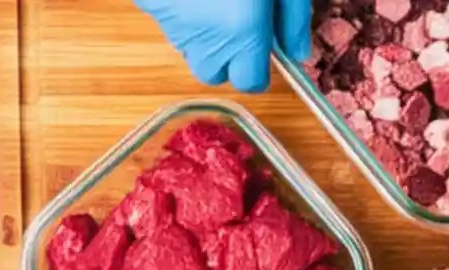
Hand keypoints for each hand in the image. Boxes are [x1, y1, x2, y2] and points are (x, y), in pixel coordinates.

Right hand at [135, 0, 312, 91]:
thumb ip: (294, 19)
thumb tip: (299, 53)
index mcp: (241, 33)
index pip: (251, 83)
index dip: (259, 68)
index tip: (264, 48)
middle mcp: (203, 37)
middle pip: (214, 72)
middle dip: (228, 58)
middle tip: (240, 26)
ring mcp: (172, 22)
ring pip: (189, 48)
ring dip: (204, 34)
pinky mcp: (149, 5)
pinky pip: (170, 21)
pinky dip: (182, 11)